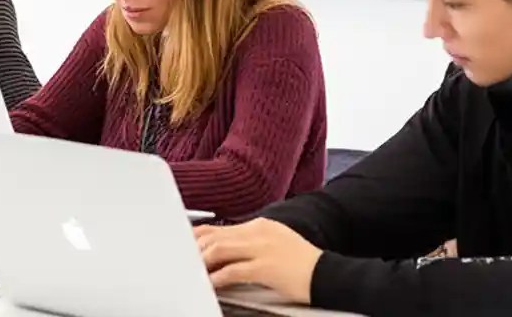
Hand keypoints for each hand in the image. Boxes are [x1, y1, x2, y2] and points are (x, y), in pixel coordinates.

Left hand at [195, 218, 321, 304]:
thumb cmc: (303, 264)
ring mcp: (262, 248)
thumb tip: (225, 253)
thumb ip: (251, 245)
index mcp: (260, 226)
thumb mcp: (276, 244)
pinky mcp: (267, 266)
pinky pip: (233, 271)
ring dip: (202, 263)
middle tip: (182, 262)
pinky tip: (211, 284)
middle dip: (194, 250)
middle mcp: (259, 232)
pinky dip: (218, 278)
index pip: (219, 228)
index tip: (185, 247)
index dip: (198, 238)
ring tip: (193, 273)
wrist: (329, 274)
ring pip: (219, 250)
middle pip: (215, 237)